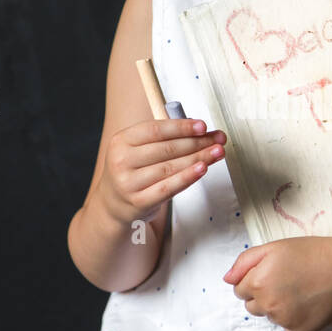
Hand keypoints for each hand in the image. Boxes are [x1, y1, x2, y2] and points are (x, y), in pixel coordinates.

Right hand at [98, 117, 225, 224]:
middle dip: (197, 142)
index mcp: (121, 141)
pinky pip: (169, 188)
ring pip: (171, 168)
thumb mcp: (137, 149)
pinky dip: (188, 177)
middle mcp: (121, 161)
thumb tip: (199, 130)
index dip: (181, 127)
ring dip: (198, 158)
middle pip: (167, 148)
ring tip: (217, 153)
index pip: (155, 129)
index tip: (202, 126)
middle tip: (218, 139)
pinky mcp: (138, 202)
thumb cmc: (133, 171)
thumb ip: (163, 138)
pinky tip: (203, 169)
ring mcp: (128, 183)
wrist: (113, 204)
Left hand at [222, 237, 331, 330]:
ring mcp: (283, 321)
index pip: (239, 290)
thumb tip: (227, 280)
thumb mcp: (274, 247)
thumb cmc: (310, 253)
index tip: (272, 273)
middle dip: (263, 296)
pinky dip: (295, 317)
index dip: (254, 280)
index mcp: (257, 283)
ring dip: (279, 306)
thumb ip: (244, 262)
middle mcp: (267, 305)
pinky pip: (288, 327)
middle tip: (286, 281)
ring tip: (300, 289)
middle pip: (252, 307)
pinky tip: (308, 302)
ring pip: (271, 317)